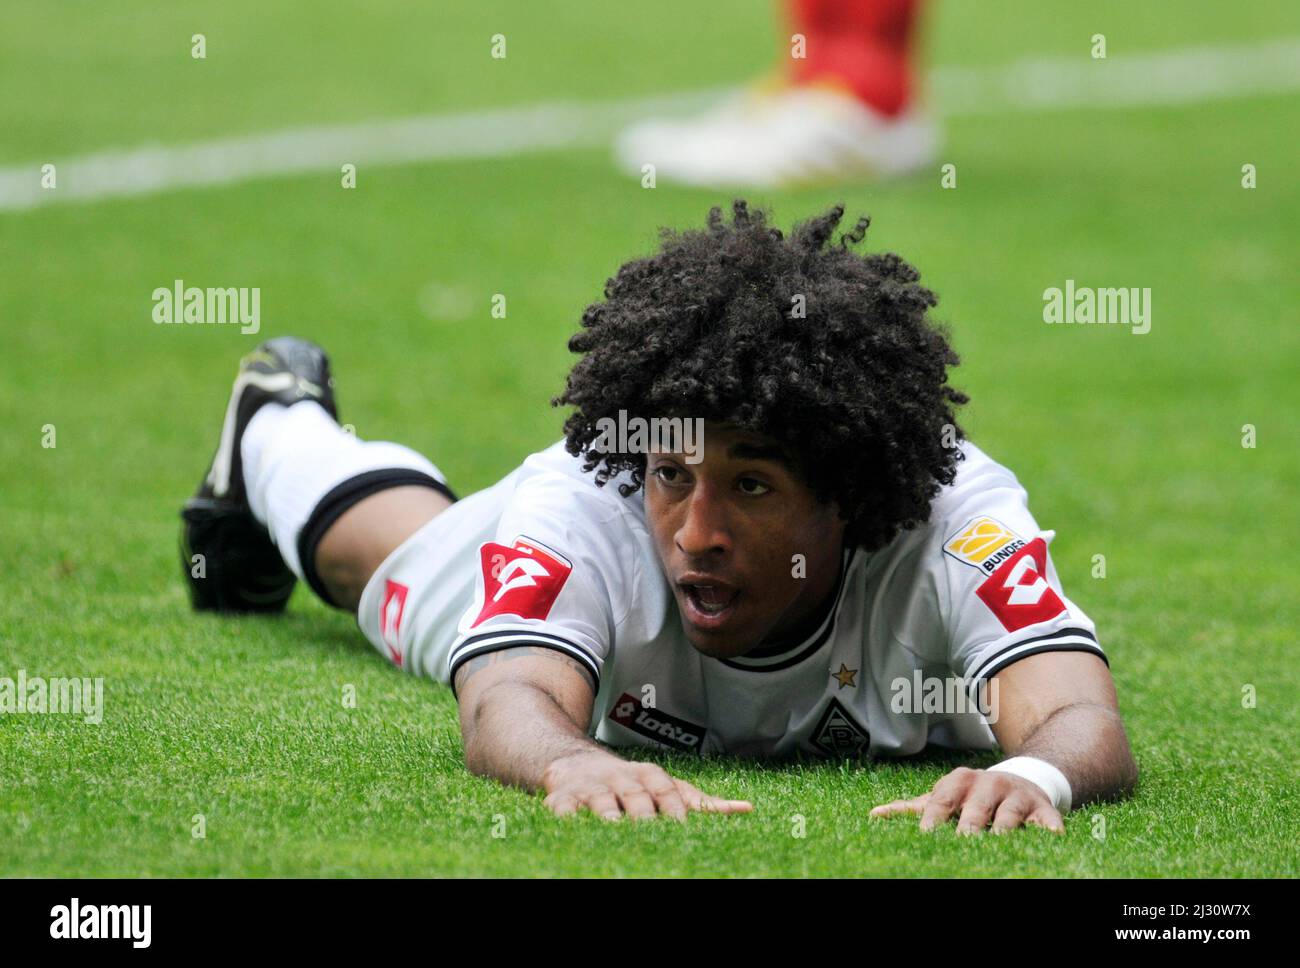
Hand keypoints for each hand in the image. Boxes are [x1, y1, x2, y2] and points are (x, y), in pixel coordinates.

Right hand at [541, 749, 752, 820]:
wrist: (575, 764)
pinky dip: (568, 819)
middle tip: (651, 833)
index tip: (683, 828)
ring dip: (608, 816)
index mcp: (649, 776)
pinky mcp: (561, 799)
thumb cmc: (631, 785)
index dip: (674, 808)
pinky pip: (563, 810)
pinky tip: (574, 830)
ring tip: (616, 831)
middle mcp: (621, 779)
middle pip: (636, 797)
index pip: (666, 790)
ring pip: (601, 802)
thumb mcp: (665, 786)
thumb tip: (747, 810)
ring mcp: (591, 788)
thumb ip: (702, 801)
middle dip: (643, 815)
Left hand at [869, 766, 1063, 834]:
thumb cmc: (973, 796)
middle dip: (970, 824)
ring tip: (998, 844)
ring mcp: (1017, 796)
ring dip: (1004, 829)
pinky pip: (1048, 820)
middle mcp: (989, 784)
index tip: (925, 835)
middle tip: (962, 842)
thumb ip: (913, 807)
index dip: (934, 817)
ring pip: (1010, 814)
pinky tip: (1050, 838)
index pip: (943, 799)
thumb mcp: (945, 795)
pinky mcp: (1044, 809)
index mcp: (960, 781)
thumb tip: (873, 816)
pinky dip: (1049, 828)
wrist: (1022, 779)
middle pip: (976, 807)